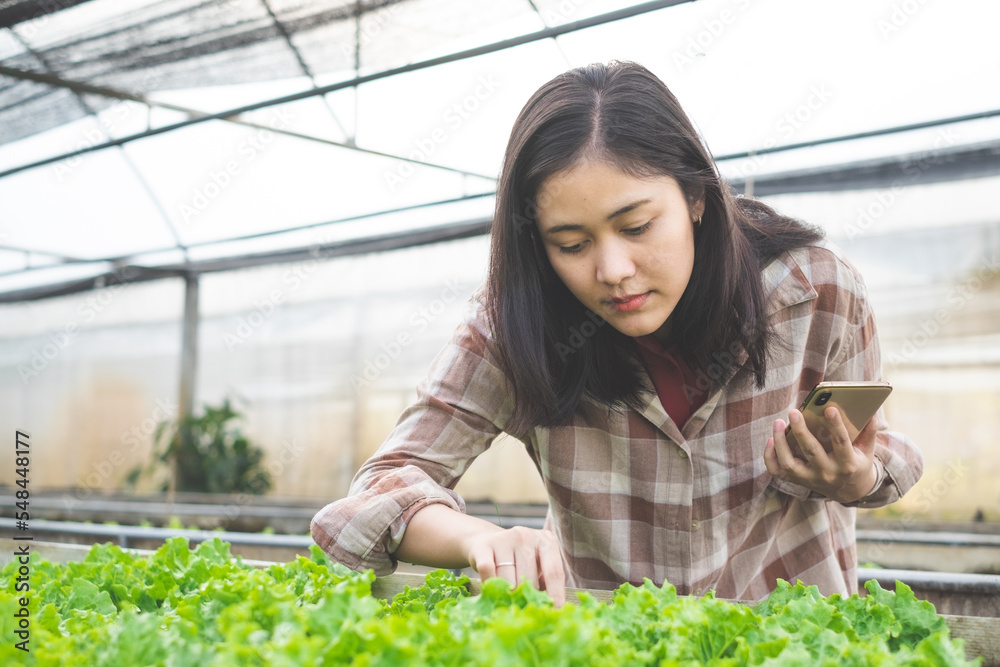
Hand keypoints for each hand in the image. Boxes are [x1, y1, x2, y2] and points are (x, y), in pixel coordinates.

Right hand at [465, 526, 565, 606]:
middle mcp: (525, 536)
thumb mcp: (537, 567)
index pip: (554, 572)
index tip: (554, 613)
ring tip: (505, 593)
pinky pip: (488, 572)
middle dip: (525, 597)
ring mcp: (503, 539)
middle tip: (521, 603)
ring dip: (506, 593)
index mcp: (545, 541)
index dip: (555, 595)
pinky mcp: (483, 546)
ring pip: (508, 580)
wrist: (486, 541)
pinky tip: (491, 587)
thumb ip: (545, 584)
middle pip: (528, 580)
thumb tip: (553, 610)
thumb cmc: (518, 561)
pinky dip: (489, 584)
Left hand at [764, 406, 878, 502]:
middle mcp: (828, 474)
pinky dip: (770, 456)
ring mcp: (810, 479)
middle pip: (811, 451)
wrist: (849, 491)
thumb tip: (872, 409)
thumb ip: (869, 430)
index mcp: (847, 464)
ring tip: (778, 423)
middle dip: (801, 431)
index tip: (829, 408)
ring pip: (789, 463)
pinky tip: (770, 439)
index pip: (842, 443)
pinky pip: (777, 470)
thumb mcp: (867, 449)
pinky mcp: (797, 481)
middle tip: (793, 411)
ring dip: (780, 442)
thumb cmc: (857, 462)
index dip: (836, 426)